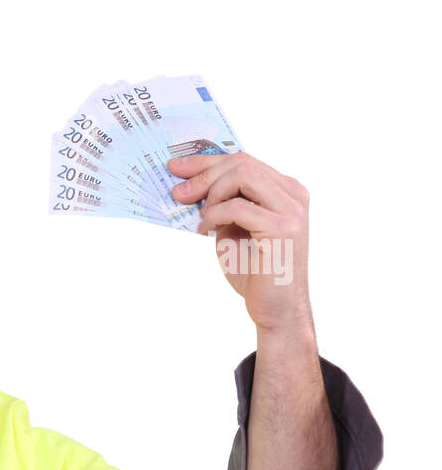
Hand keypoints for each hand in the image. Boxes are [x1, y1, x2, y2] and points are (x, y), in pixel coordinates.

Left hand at [168, 152, 311, 335]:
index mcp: (285, 191)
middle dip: (202, 174)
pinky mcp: (282, 228)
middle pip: (241, 162)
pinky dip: (214, 216)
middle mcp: (293, 195)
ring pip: (242, 174)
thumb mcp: (233, 229)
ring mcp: (291, 210)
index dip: (206, 161)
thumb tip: (189, 185)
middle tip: (178, 194)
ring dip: (211, 193)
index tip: (176, 167)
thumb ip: (222, 205)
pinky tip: (206, 232)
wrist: (276, 309)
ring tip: (201, 218)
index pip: (244, 160)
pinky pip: (238, 207)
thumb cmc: (255, 272)